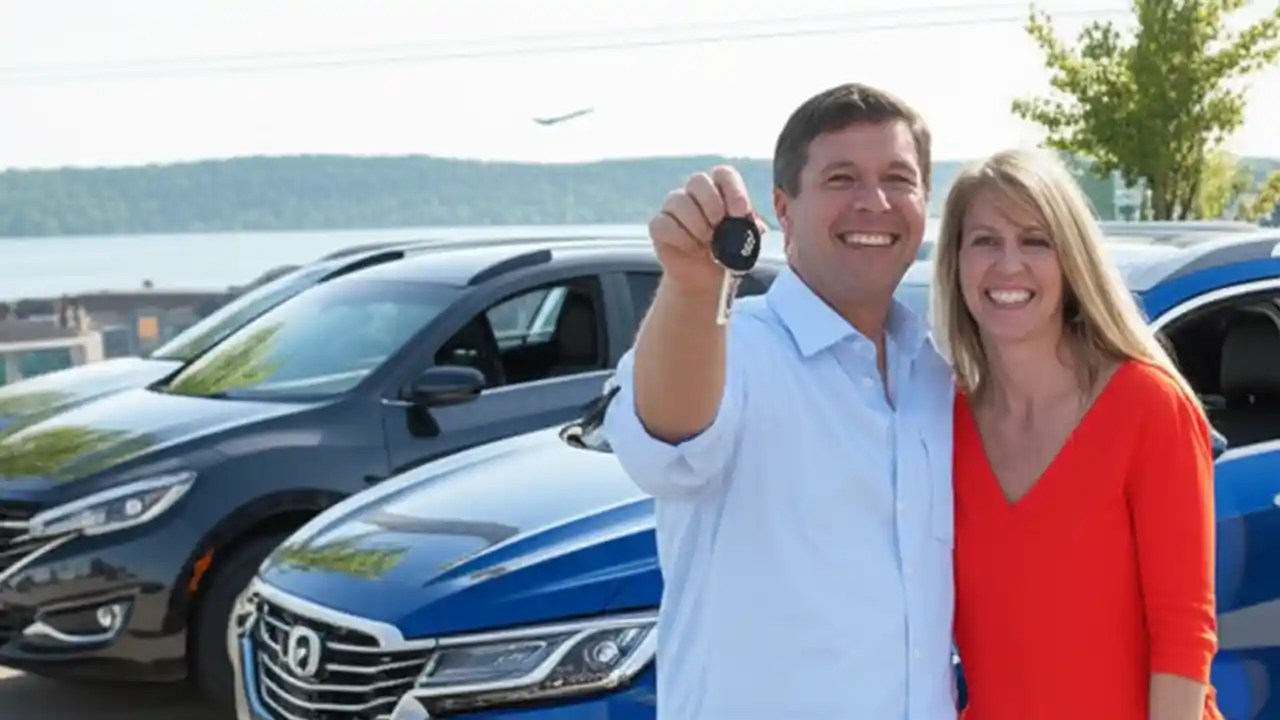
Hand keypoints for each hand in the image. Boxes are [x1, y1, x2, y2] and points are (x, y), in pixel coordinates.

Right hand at [647, 165, 763, 293]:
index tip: (740, 214)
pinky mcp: (658, 225)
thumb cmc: (725, 253)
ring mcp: (673, 208)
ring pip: (679, 201)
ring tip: (707, 243)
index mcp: (718, 190)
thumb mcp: (745, 241)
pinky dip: (681, 238)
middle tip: (719, 227)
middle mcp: (693, 193)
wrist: (703, 278)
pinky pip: (664, 223)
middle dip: (712, 205)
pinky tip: (692, 249)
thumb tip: (756, 225)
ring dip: (697, 225)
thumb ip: (750, 228)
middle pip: (698, 180)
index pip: (724, 174)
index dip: (733, 191)